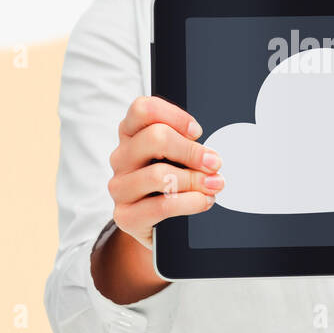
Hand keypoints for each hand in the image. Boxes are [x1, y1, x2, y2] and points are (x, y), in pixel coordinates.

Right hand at [108, 96, 223, 249]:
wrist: (157, 223)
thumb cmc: (170, 181)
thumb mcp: (177, 156)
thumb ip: (187, 145)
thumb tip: (210, 156)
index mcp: (130, 134)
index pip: (143, 109)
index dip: (175, 117)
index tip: (197, 132)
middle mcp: (120, 157)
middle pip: (155, 138)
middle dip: (192, 151)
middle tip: (214, 163)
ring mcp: (120, 186)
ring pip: (159, 174)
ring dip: (194, 180)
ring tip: (213, 185)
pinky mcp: (125, 216)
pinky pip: (162, 206)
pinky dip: (190, 203)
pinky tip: (203, 201)